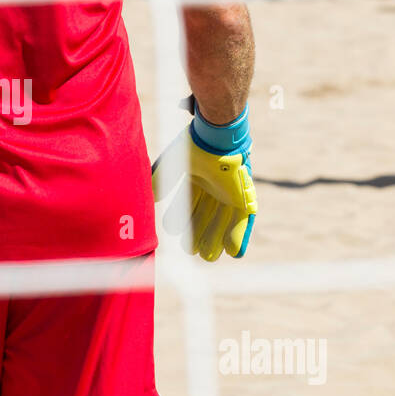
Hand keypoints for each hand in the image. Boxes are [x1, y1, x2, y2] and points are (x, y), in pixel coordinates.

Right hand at [152, 99, 256, 261]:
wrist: (216, 140)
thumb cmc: (195, 149)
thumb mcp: (173, 165)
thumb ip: (161, 180)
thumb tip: (151, 198)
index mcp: (196, 184)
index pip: (187, 209)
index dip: (181, 223)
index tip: (175, 232)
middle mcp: (213, 192)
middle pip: (204, 219)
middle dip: (198, 236)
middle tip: (191, 250)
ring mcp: (228, 196)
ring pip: (222, 223)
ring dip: (216, 240)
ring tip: (209, 256)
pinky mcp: (243, 199)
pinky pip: (242, 221)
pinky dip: (238, 236)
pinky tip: (233, 252)